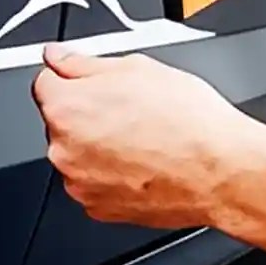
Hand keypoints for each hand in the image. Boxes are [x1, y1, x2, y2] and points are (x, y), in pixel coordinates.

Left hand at [32, 43, 265, 229]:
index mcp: (66, 108)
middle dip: (86, 111)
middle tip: (127, 108)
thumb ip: (84, 61)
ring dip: (96, 144)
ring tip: (141, 136)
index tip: (87, 80)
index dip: (70, 77)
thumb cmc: (188, 121)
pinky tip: (141, 160)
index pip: (44, 82)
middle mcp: (63, 148)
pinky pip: (93, 181)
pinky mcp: (98, 207)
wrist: (221, 171)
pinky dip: (109, 172)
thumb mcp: (136, 67)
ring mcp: (79, 182)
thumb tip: (58, 56)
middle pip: (60, 119)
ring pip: (77, 152)